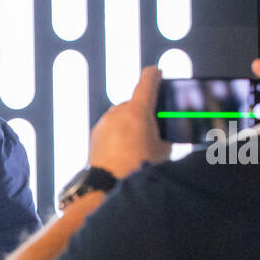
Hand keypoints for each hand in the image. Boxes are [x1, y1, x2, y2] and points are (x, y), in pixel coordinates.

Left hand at [87, 65, 169, 179]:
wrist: (108, 187)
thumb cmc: (138, 169)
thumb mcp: (163, 150)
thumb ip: (164, 133)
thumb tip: (161, 132)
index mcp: (136, 111)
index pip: (146, 82)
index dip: (154, 75)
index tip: (156, 72)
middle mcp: (117, 113)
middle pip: (133, 102)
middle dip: (143, 109)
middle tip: (153, 122)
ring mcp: (103, 124)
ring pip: (120, 115)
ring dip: (130, 122)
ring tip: (140, 141)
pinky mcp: (94, 136)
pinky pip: (110, 128)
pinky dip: (118, 133)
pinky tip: (125, 150)